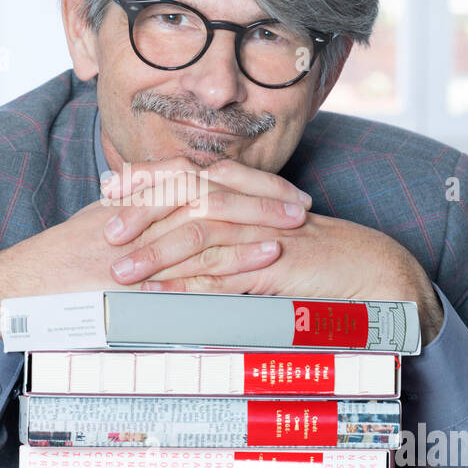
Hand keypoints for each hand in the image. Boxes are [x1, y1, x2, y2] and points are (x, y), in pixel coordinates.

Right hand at [0, 158, 310, 333]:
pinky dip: (237, 256)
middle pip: (216, 190)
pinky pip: (199, 259)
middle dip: (263, 195)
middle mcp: (147, 209)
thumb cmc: (61, 265)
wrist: (26, 286)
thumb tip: (169, 227)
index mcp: (142, 198)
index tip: (280, 191)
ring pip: (213, 219)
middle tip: (301, 202)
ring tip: (297, 226)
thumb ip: (141, 226)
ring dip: (259, 220)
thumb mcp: (105, 233)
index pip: (204, 179)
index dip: (246, 183)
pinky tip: (266, 260)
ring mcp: (146, 237)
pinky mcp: (146, 268)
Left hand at [116, 161, 443, 343]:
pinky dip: (190, 283)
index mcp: (240, 188)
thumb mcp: (255, 233)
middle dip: (141, 214)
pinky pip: (224, 271)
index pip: (183, 173)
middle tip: (106, 235)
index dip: (144, 181)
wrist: (361, 266)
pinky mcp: (273, 261)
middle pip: (184, 195)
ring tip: (123, 272)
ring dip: (157, 253)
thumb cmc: (304, 252)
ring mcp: (260, 230)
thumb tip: (171, 240)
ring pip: (198, 232)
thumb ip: (217, 230)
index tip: (107, 194)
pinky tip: (162, 294)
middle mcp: (247, 201)